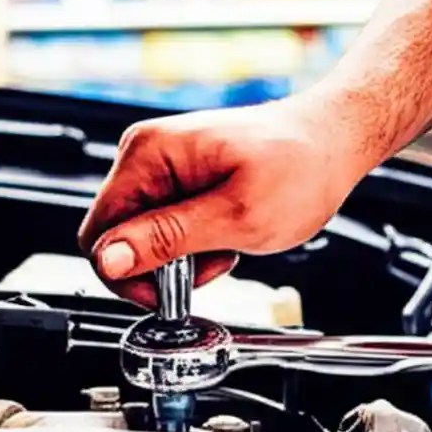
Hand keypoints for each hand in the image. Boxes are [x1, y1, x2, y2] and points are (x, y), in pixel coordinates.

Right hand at [77, 97, 369, 307]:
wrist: (334, 142)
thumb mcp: (236, 217)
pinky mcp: (178, 178)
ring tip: (225, 247)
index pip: (98, 233)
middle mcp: (145, 153)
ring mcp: (161, 165)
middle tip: (209, 264)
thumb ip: (167, 238)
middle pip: (116, 236)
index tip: (170, 290)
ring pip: (142, 236)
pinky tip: (225, 237)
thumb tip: (109, 259)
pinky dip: (192, 244)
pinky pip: (164, 226)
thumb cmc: (300, 167)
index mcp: (149, 153)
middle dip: (158, 265)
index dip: (128, 273)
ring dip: (180, 257)